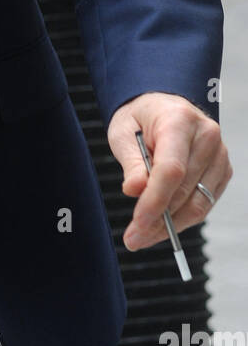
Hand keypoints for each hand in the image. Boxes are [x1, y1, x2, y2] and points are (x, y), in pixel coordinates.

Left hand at [108, 92, 231, 250]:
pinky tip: (162, 225)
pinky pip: (204, 203)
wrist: (162, 107)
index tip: (137, 223)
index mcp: (179, 120)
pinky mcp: (223, 171)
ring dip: (171, 226)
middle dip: (158, 220)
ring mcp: (219, 154)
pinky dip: (183, 218)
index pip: (171, 169)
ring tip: (144, 236)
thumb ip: (131, 161)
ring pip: (198, 203)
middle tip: (133, 238)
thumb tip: (135, 191)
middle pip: (184, 190)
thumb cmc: (141, 118)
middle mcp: (206, 136)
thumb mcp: (123, 132)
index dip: (155, 200)